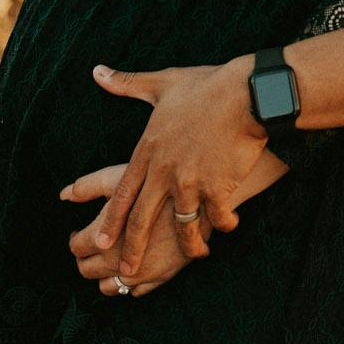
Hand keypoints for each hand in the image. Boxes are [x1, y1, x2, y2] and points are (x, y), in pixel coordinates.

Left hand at [61, 163, 196, 294]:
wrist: (201, 198)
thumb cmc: (158, 183)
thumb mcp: (120, 178)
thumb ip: (88, 187)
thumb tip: (64, 194)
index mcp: (105, 236)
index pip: (76, 247)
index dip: (76, 238)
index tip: (80, 231)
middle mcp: (118, 260)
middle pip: (87, 271)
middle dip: (86, 257)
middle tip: (94, 244)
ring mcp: (141, 273)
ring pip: (109, 287)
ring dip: (105, 274)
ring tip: (111, 256)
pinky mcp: (161, 278)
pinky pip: (136, 292)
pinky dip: (131, 282)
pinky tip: (135, 263)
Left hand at [87, 57, 268, 278]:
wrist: (246, 94)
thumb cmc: (206, 86)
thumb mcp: (162, 83)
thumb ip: (127, 83)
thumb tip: (98, 71)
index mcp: (148, 150)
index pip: (122, 193)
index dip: (111, 221)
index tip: (99, 243)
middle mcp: (164, 172)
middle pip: (141, 219)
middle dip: (133, 249)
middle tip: (125, 272)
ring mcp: (191, 183)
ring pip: (181, 227)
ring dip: (188, 245)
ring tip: (194, 255)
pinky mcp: (218, 188)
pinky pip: (217, 218)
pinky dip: (223, 224)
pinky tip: (228, 226)